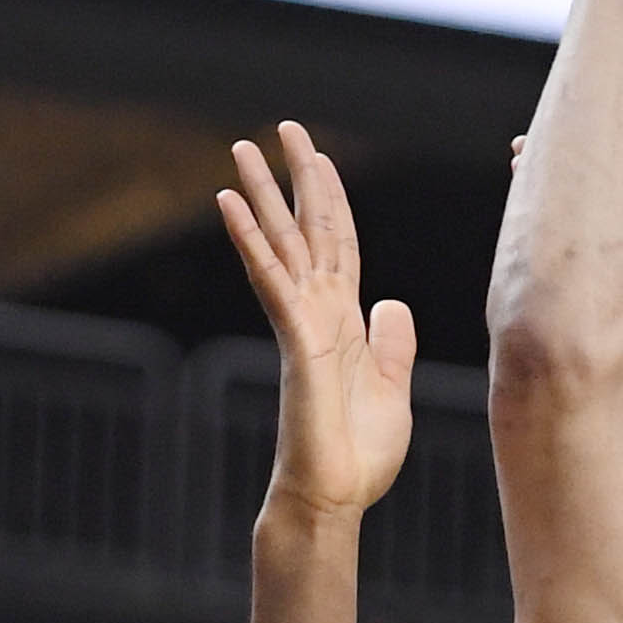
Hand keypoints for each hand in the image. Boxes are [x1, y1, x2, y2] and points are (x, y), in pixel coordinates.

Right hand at [220, 122, 415, 519]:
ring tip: (241, 149)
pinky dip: (251, 241)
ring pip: (280, 244)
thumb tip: (391, 304)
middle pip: (307, 229)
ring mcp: (303, 322)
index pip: (341, 244)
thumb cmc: (359, 453)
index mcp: (346, 321)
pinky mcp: (294, 340)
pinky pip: (271, 280)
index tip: (320, 159)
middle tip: (283, 127)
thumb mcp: (393, 387)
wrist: (337, 496)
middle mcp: (320, 312)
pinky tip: (229, 204)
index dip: (333, 200)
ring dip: (261, 195)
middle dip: (296, 178)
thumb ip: (393, 343)